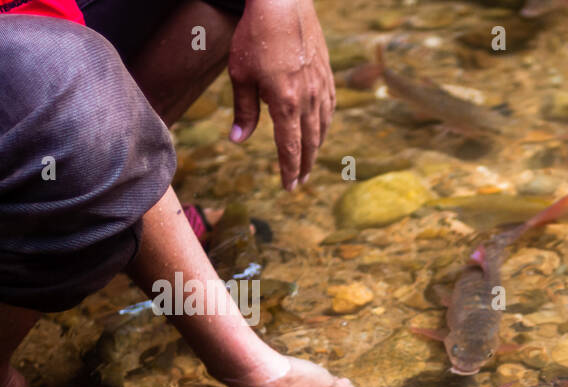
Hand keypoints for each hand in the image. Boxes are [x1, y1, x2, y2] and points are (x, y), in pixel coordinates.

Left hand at [227, 0, 334, 189]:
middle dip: (304, 166)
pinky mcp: (327, 75)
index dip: (289, 170)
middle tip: (299, 182)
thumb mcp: (240, 74)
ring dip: (316, 148)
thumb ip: (243, 110)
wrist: (282, 4)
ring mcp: (321, 87)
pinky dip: (324, 125)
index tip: (288, 187)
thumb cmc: (255, 37)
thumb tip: (238, 140)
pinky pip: (329, 108)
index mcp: (285, 103)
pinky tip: (319, 129)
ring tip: (309, 161)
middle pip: (310, 143)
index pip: (289, 148)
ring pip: (322, 127)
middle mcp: (308, 100)